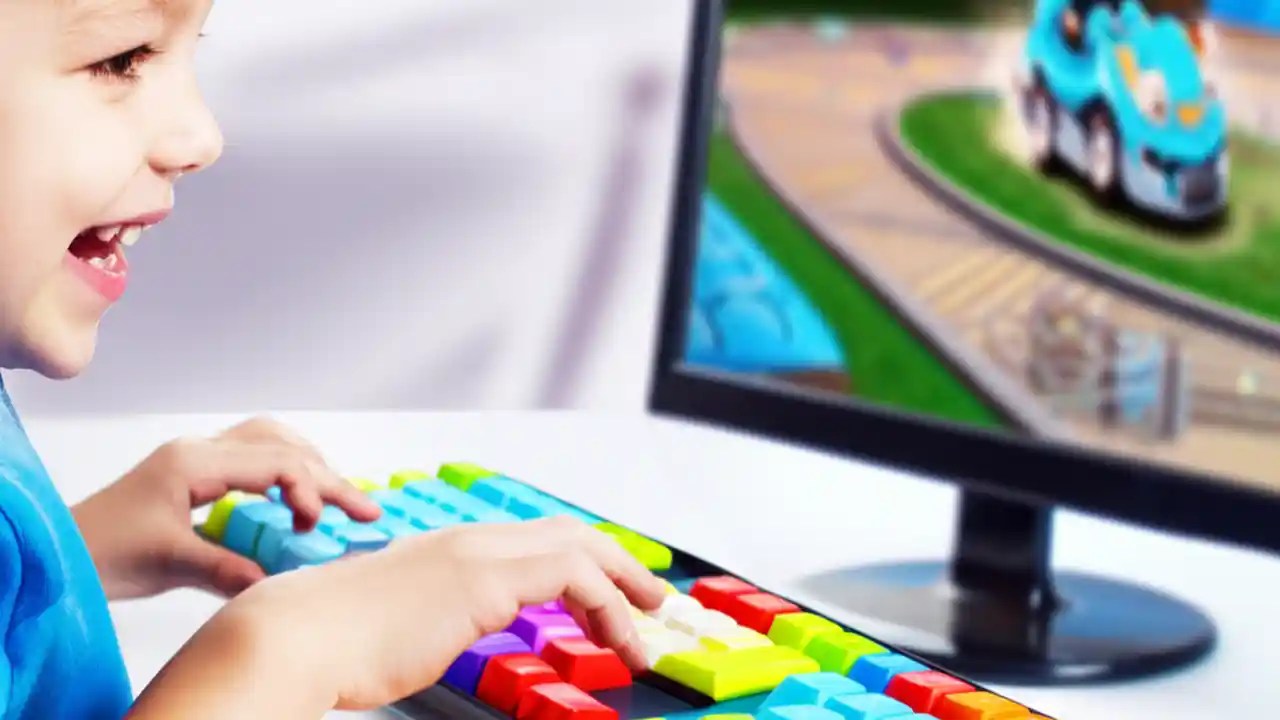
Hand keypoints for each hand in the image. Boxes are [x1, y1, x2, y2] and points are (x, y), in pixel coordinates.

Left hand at [72, 416, 381, 599]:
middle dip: (327, 476)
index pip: (275, 461)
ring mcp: (199, 458)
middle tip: (364, 508)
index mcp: (194, 463)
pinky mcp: (198, 472)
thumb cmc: (104, 552)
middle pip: (282, 444)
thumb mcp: (169, 564)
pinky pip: (256, 455)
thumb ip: (227, 569)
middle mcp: (200, 450)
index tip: (323, 524)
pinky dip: (287, 470)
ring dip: (310, 465)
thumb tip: (277, 582)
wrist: (65, 550)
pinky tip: (297, 497)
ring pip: (272, 441)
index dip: (311, 489)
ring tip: (338, 498)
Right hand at [216, 516, 666, 712]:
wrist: (296, 637)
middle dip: (615, 561)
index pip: (532, 542)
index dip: (578, 561)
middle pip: (566, 532)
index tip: (606, 593)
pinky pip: (573, 576)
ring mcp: (478, 554)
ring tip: (647, 619)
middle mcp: (468, 541)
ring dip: (623, 582)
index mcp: (447, 551)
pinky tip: (619, 636)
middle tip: (647, 594)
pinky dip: (609, 603)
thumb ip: (429, 619)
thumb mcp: (396, 625)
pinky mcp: (486, 579)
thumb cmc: (331, 642)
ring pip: (579, 546)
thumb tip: (438, 634)